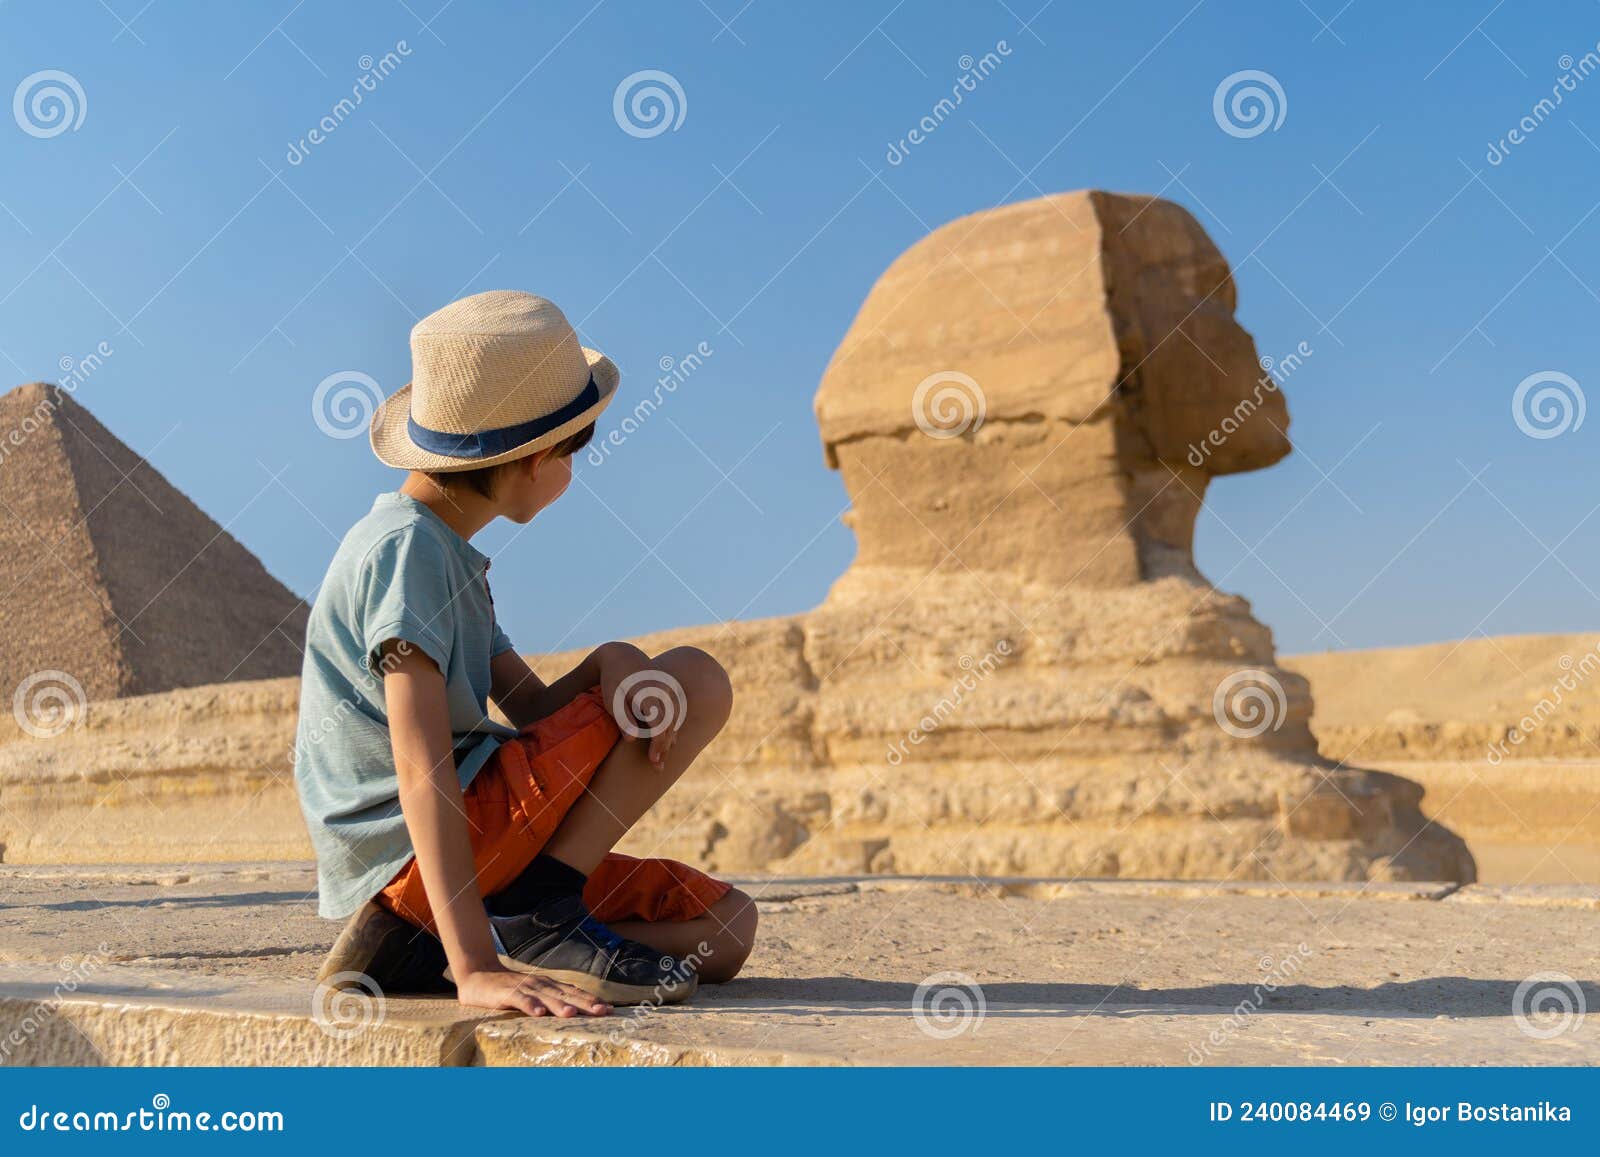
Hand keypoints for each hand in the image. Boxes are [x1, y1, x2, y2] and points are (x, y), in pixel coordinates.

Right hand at [455, 966, 611, 1017]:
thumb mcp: (534, 995)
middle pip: (566, 994)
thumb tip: (576, 1013)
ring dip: (559, 1005)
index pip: (575, 993)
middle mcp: (541, 985)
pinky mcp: (507, 993)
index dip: (592, 1000)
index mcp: (549, 986)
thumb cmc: (510, 990)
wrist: (478, 976)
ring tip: (573, 1014)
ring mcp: (524, 988)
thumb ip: (551, 1002)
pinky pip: (520, 1000)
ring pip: (546, 997)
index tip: (610, 1009)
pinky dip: (529, 1005)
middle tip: (602, 1011)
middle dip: (585, 1003)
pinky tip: (538, 1013)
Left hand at [598, 645, 684, 768]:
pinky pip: (675, 712)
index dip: (658, 744)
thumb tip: (631, 739)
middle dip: (664, 746)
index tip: (653, 761)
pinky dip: (671, 727)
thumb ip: (622, 718)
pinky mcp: (669, 690)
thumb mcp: (612, 700)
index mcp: (648, 692)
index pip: (659, 724)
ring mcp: (668, 689)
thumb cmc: (613, 681)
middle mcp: (663, 690)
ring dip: (669, 739)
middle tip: (657, 767)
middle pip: (669, 724)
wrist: (622, 657)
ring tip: (661, 758)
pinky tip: (667, 742)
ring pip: (674, 719)